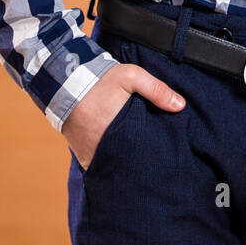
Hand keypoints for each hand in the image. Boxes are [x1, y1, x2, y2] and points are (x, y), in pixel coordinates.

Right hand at [62, 64, 184, 169]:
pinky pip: (101, 167)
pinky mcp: (83, 156)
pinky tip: (122, 163)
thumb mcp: (131, 76)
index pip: (143, 152)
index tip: (165, 157)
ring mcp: (92, 155)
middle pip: (130, 164)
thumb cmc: (101, 79)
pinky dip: (110, 166)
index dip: (154, 155)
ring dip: (126, 166)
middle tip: (155, 164)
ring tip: (140, 166)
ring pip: (115, 168)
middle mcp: (104, 147)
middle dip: (142, 164)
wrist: (64, 82)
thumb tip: (180, 106)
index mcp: (119, 129)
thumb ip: (156, 90)